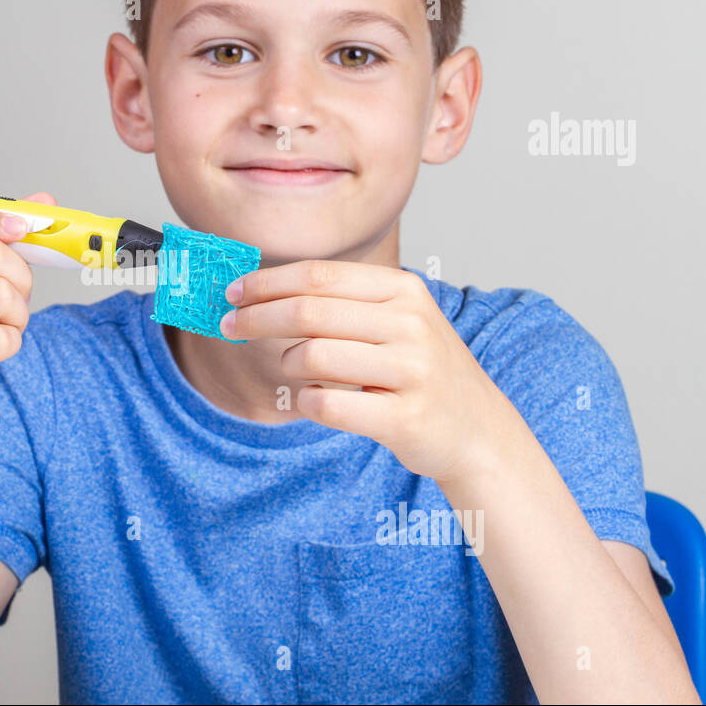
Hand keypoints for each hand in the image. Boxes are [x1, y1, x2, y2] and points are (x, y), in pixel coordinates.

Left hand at [220, 262, 511, 483]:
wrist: (476, 430)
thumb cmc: (418, 371)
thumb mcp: (396, 321)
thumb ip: (341, 302)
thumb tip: (261, 290)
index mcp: (404, 291)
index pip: (319, 275)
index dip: (267, 282)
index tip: (232, 293)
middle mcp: (412, 324)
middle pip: (308, 312)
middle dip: (256, 317)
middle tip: (229, 326)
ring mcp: (412, 371)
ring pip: (313, 356)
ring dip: (287, 363)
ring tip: (292, 369)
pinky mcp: (405, 418)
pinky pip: (327, 404)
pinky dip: (307, 401)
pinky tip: (315, 399)